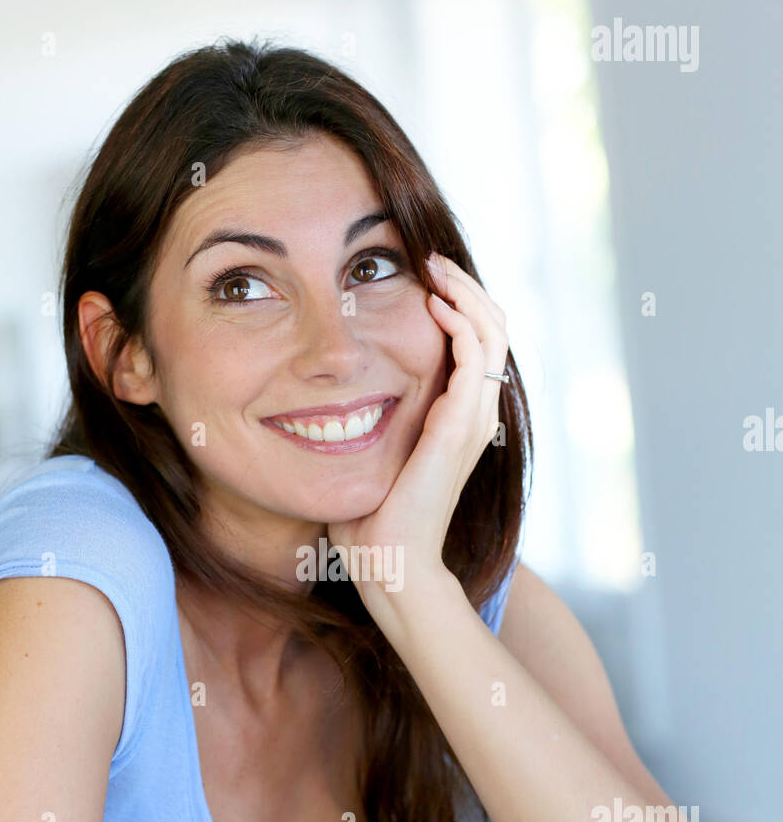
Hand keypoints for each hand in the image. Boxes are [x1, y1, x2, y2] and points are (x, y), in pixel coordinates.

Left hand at [327, 251, 508, 603]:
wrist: (387, 562)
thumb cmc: (369, 520)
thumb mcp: (370, 456)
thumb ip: (367, 425)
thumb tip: (328, 404)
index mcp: (458, 419)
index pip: (477, 344)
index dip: (457, 304)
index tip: (421, 278)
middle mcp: (475, 414)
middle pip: (493, 326)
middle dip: (465, 286)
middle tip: (431, 259)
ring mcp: (474, 418)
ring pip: (493, 330)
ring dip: (465, 291)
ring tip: (434, 267)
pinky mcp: (461, 424)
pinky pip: (475, 354)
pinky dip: (460, 320)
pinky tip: (432, 303)